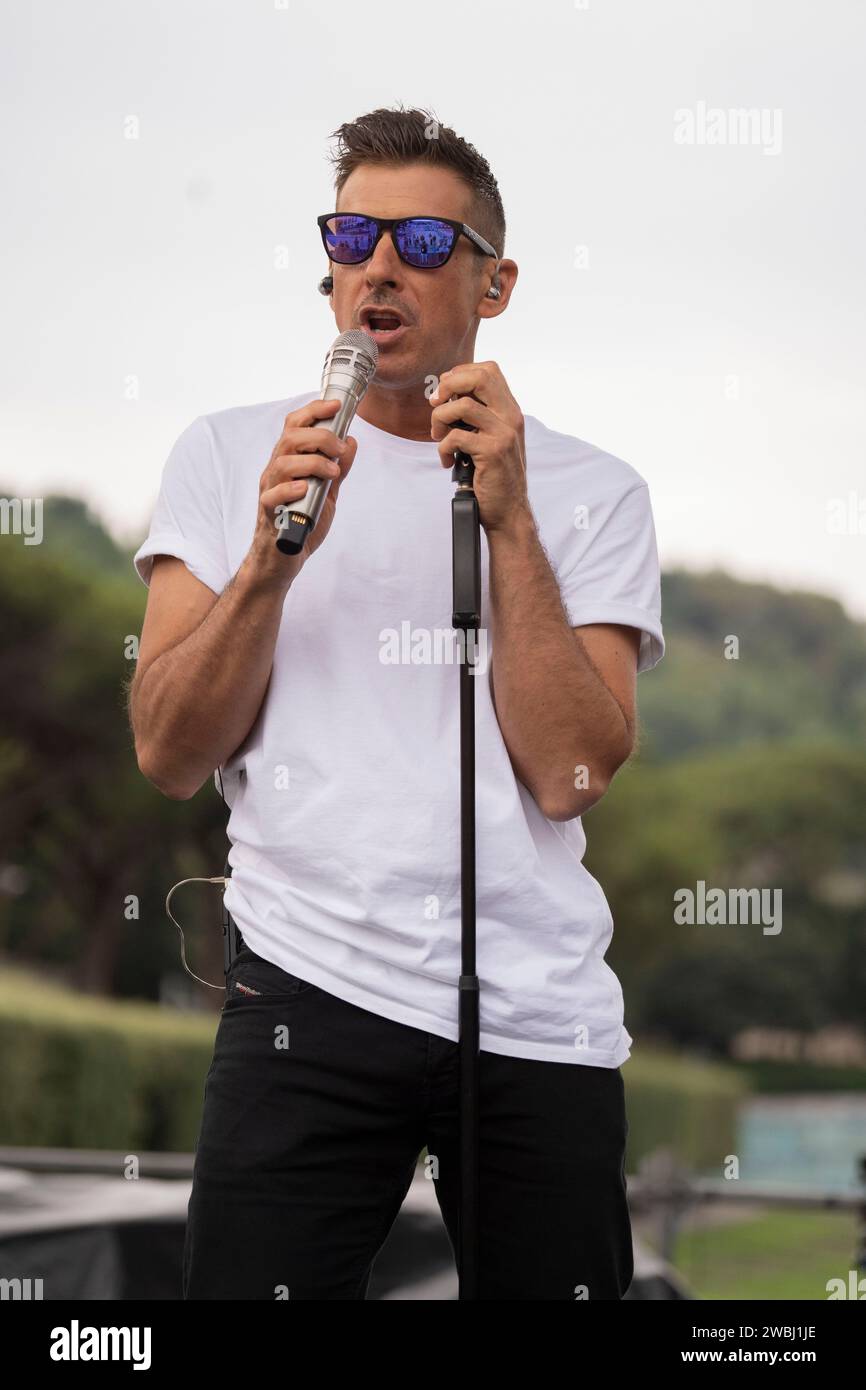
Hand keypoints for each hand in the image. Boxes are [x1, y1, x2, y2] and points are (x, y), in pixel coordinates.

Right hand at [249, 397, 356, 588]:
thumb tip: (351, 441)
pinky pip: (272, 495)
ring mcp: (270, 490)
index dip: (314, 410)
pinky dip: (290, 488)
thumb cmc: (303, 522)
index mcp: (290, 460)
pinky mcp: (268, 513)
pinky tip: (305, 488)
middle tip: (340, 448)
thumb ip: (338, 469)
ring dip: (312, 463)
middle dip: (319, 437)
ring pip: (282, 462)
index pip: (295, 425)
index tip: (336, 405)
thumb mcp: (328, 493)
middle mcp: (276, 470)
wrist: (284, 558)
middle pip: (290, 438)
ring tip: (332, 473)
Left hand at [429, 361, 531, 534]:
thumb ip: (478, 416)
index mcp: (509, 410)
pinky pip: (456, 437)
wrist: (509, 510)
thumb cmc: (494, 475)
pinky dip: (443, 448)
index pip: (488, 370)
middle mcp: (510, 417)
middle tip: (436, 404)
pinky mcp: (492, 452)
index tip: (445, 394)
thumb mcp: (491, 438)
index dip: (460, 374)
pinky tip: (447, 462)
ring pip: (462, 405)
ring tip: (438, 438)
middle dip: (449, 385)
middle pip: (479, 376)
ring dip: (440, 420)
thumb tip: (446, 396)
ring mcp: (503, 433)